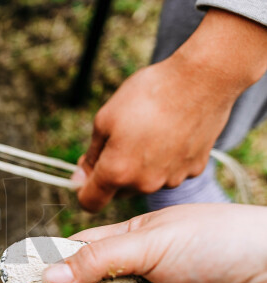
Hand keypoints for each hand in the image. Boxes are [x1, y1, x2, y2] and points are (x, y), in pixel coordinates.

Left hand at [76, 9, 266, 211]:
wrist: (200, 80)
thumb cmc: (147, 96)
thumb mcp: (104, 120)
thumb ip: (92, 155)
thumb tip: (82, 176)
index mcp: (118, 173)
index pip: (90, 202)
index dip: (82, 188)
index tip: (85, 171)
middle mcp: (145, 184)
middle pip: (118, 192)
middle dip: (113, 173)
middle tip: (118, 140)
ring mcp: (172, 179)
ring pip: (145, 182)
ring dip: (140, 167)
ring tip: (148, 132)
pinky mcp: (194, 170)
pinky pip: (170, 172)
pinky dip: (166, 159)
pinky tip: (170, 133)